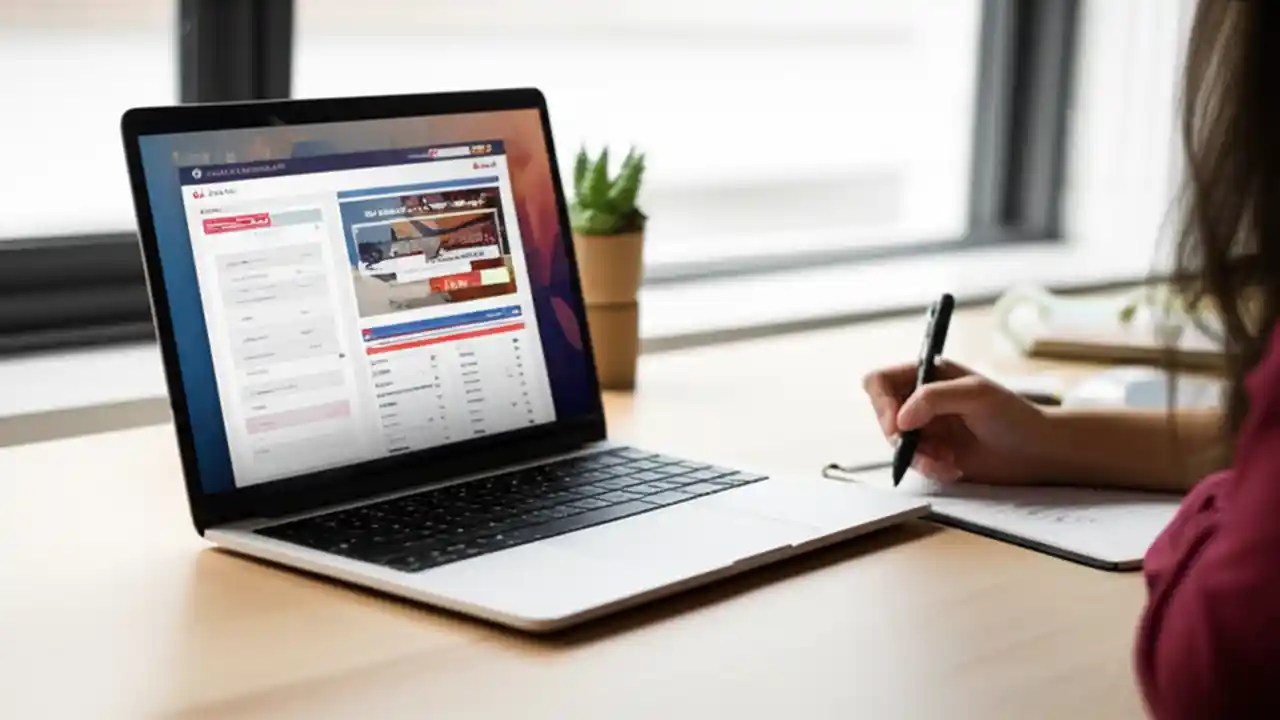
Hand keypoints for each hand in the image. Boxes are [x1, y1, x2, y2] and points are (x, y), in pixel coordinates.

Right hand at [862, 360, 1053, 483]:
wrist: (1037, 453)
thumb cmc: (1014, 415)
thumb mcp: (977, 395)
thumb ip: (934, 398)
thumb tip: (900, 420)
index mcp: (928, 374)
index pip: (881, 381)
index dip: (881, 403)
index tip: (897, 427)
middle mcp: (921, 399)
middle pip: (883, 415)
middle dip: (900, 436)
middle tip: (923, 450)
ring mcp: (926, 428)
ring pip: (896, 444)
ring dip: (918, 456)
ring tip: (948, 460)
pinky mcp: (933, 454)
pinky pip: (913, 464)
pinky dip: (929, 469)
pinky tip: (954, 469)